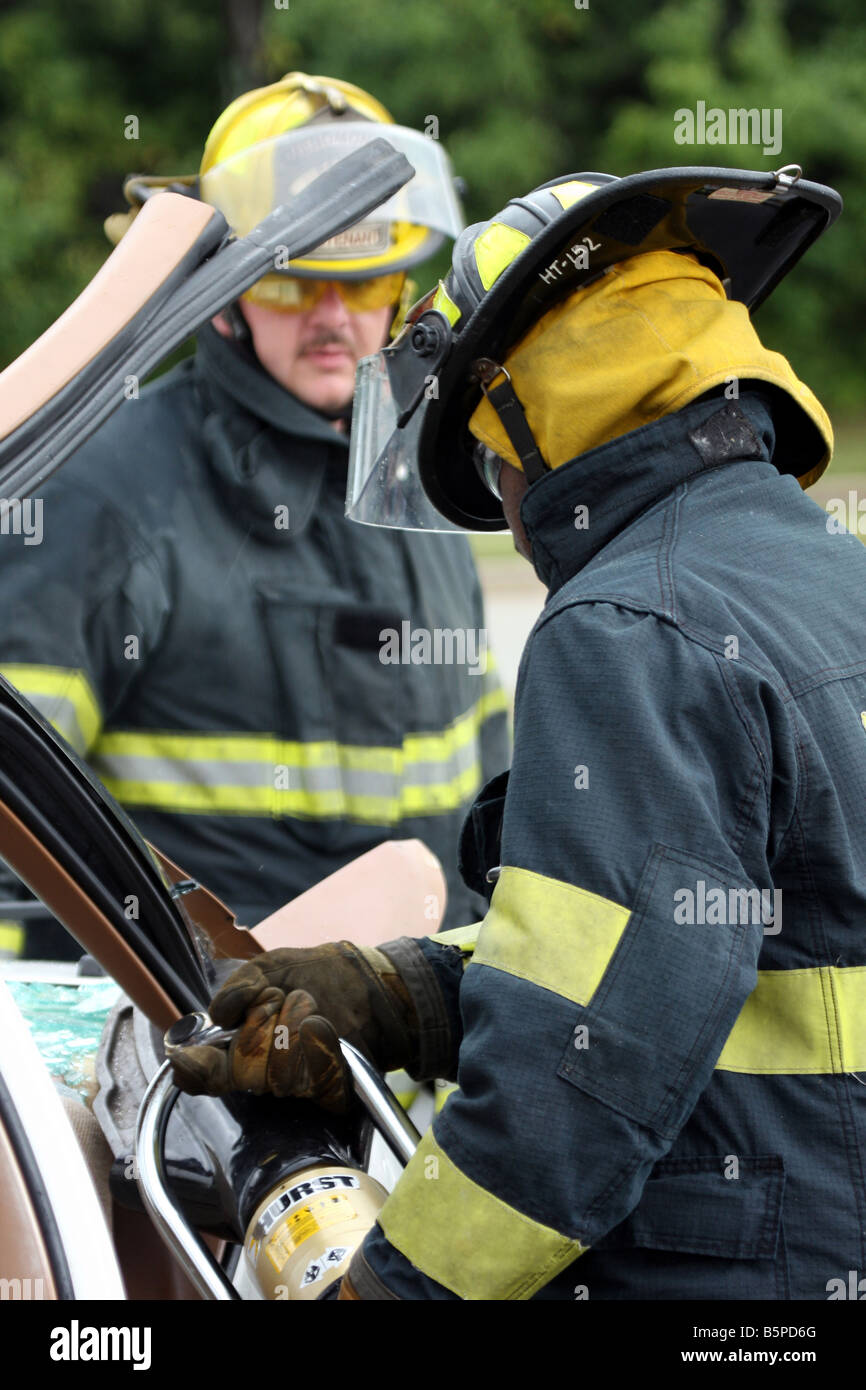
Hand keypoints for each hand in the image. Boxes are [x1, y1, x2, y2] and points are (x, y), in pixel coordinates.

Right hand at [169, 941, 416, 1110]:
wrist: (365, 983)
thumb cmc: (313, 975)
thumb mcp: (270, 967)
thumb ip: (239, 986)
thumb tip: (218, 1014)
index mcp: (238, 1047)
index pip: (205, 1075)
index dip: (197, 1069)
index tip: (193, 1058)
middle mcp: (262, 1072)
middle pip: (244, 1070)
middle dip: (262, 1024)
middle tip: (281, 997)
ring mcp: (295, 1085)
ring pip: (279, 1075)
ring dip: (294, 1026)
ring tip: (310, 1007)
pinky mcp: (327, 1090)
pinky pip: (314, 1079)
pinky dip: (319, 1044)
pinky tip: (324, 1025)